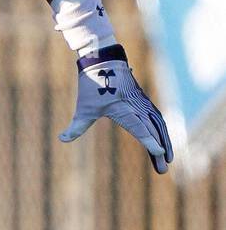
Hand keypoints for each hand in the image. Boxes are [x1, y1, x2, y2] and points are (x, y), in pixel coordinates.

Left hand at [60, 46, 172, 173]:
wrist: (104, 60)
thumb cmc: (92, 85)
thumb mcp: (84, 107)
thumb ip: (76, 126)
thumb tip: (61, 139)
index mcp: (123, 108)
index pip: (138, 127)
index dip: (149, 140)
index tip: (159, 151)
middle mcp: (136, 106)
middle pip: (152, 130)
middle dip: (159, 150)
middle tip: (163, 170)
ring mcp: (143, 102)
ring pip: (158, 124)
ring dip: (165, 141)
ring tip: (168, 160)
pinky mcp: (144, 101)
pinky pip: (157, 118)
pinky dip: (163, 131)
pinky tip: (165, 143)